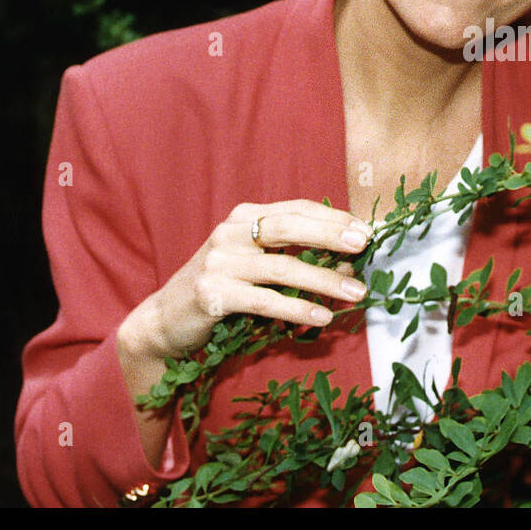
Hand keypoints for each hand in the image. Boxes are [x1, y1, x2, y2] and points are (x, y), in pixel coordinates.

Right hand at [117, 199, 372, 465]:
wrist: (164, 321)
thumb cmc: (222, 289)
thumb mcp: (254, 263)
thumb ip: (292, 255)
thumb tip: (348, 262)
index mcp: (244, 218)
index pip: (296, 208)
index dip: (333, 218)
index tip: (366, 230)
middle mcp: (230, 233)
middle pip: (288, 227)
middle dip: (331, 235)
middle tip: (363, 246)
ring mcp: (219, 263)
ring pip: (281, 268)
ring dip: (324, 280)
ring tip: (356, 292)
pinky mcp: (212, 294)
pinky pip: (264, 301)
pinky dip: (296, 309)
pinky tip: (322, 317)